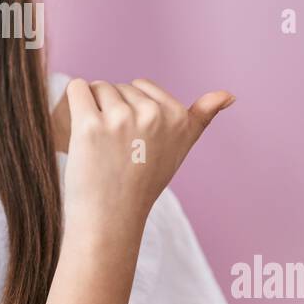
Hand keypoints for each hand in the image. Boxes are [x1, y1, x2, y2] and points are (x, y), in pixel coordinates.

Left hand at [62, 78, 234, 247]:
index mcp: (178, 118)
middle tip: (117, 150)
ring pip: (98, 87)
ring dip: (93, 111)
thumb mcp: (180, 148)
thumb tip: (229, 94)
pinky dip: (74, 103)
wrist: (111, 218)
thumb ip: (202, 118)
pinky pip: (77, 88)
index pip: (142, 85)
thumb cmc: (141, 183)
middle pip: (118, 86)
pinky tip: (80, 130)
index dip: (132, 111)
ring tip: (101, 147)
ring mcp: (122, 119)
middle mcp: (154, 116)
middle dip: (112, 111)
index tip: (136, 143)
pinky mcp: (90, 125)